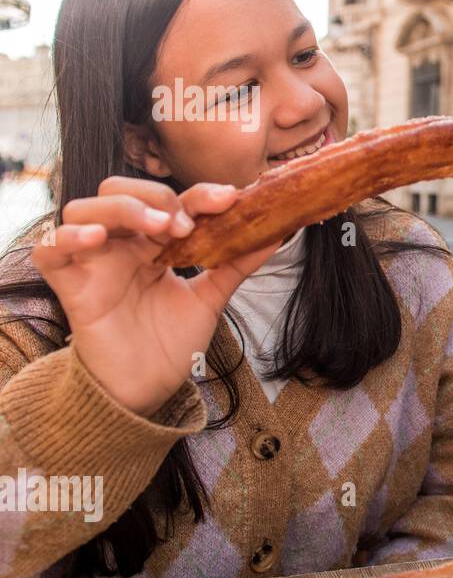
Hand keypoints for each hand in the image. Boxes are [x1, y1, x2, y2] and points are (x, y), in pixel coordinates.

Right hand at [30, 177, 277, 416]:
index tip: (230, 199)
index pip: (169, 201)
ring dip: (122, 209)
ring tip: (158, 230)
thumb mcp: (211, 299)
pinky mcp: (69, 285)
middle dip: (156, 197)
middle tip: (185, 225)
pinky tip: (96, 238)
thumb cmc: (170, 343)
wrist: (147, 387)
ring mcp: (92, 262)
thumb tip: (277, 233)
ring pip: (85, 208)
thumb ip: (236, 264)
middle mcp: (120, 245)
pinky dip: (68, 236)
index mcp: (152, 243)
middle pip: (121, 190)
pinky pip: (50, 248)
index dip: (198, 194)